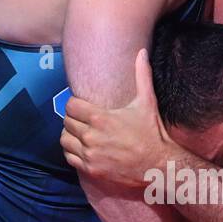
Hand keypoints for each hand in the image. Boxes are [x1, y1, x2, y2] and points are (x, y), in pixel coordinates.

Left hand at [61, 49, 173, 187]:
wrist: (158, 165)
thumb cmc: (152, 133)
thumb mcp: (147, 102)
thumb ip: (142, 75)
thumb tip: (142, 52)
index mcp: (101, 118)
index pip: (71, 106)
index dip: (75, 104)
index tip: (82, 107)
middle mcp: (91, 136)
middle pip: (67, 122)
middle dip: (74, 119)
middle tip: (83, 120)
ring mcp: (90, 154)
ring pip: (64, 140)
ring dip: (70, 135)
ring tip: (81, 134)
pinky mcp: (91, 169)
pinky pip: (69, 157)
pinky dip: (72, 152)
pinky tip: (83, 148)